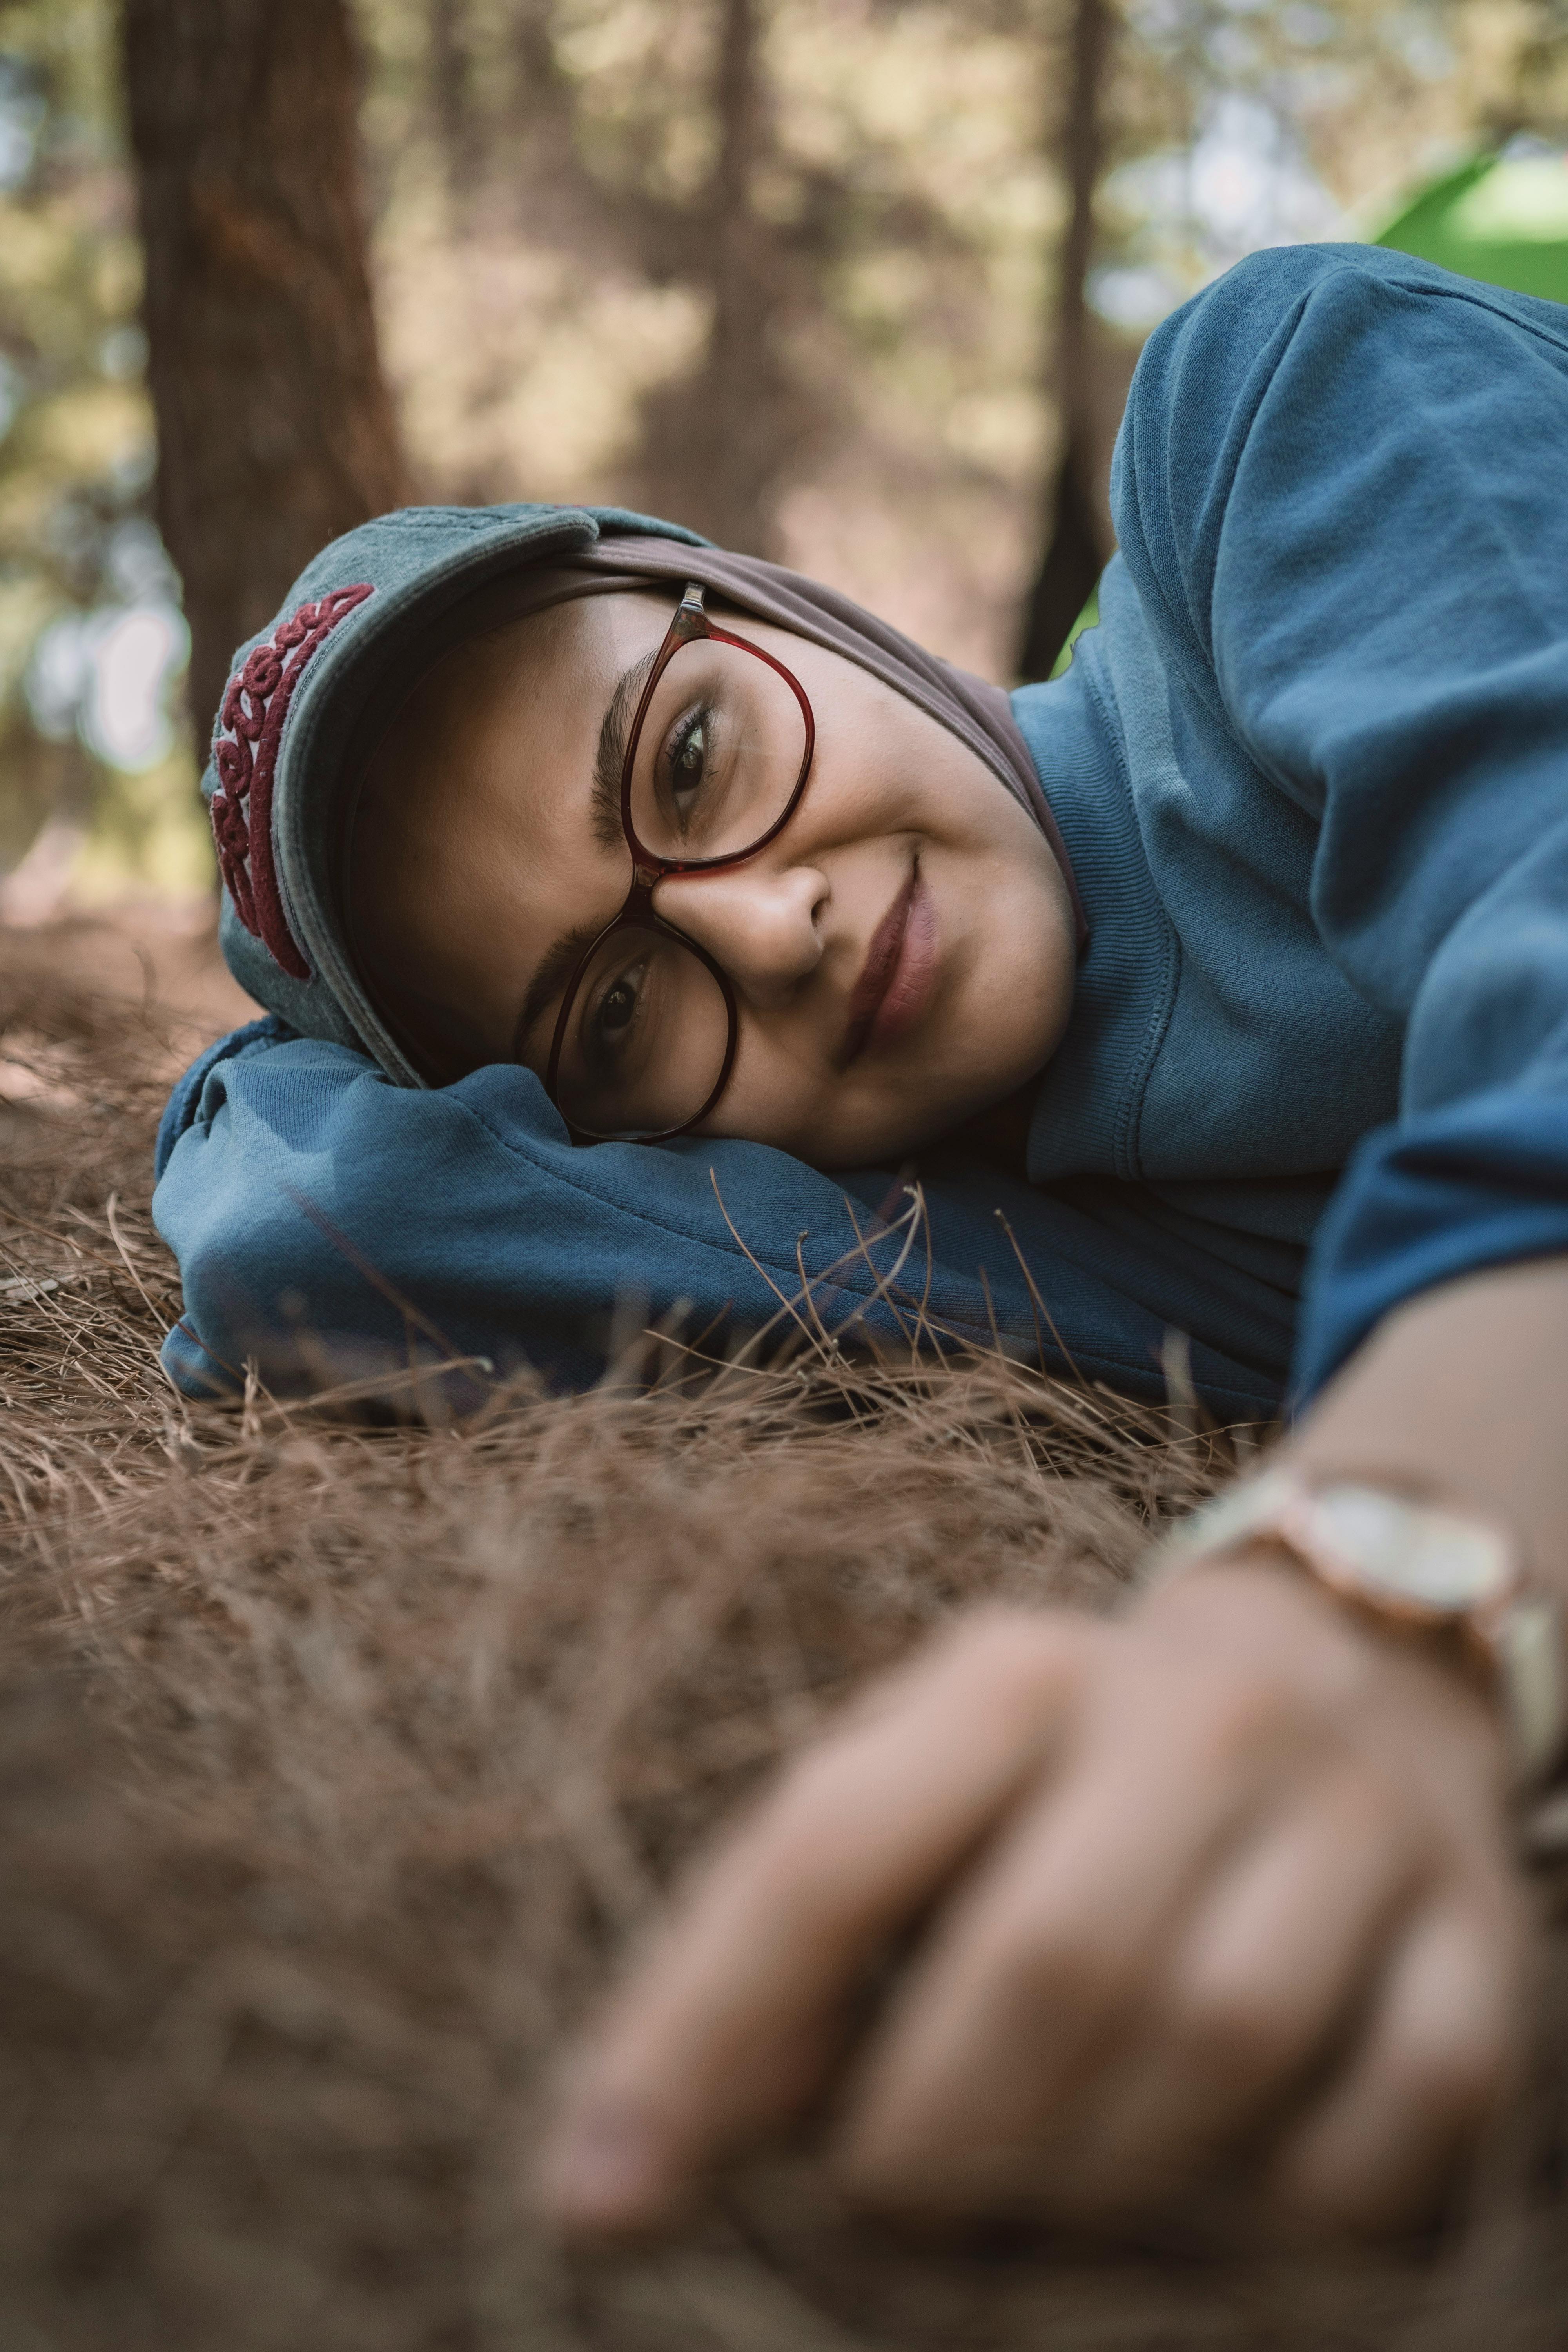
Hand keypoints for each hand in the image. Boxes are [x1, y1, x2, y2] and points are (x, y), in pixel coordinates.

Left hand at [539, 1561, 1529, 2240]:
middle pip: (1040, 1965)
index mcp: (1014, 1674)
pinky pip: (1384, 2125)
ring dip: (1085, 2188)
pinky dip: (1274, 2213)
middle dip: (927, 2142)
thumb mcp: (915, 1798)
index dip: (699, 2035)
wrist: (1344, 1680)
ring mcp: (1353, 1824)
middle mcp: (1192, 1722)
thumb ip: (776, 1954)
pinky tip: (1194, 2216)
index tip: (598, 2201)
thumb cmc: (1071, 1783)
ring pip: (1212, 2045)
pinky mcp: (1474, 1939)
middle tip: (874, 2223)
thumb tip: (621, 2173)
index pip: (829, 1850)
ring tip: (1014, 2225)